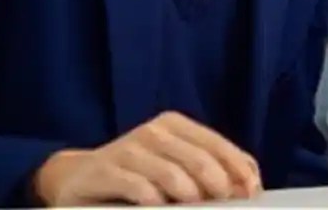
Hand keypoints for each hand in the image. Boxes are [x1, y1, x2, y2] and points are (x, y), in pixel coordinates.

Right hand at [32, 111, 261, 205]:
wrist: (77, 179)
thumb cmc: (136, 176)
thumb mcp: (175, 167)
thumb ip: (211, 171)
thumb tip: (250, 184)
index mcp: (175, 125)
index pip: (218, 146)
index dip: (239, 171)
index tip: (250, 194)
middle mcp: (153, 132)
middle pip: (200, 161)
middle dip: (219, 188)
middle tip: (223, 207)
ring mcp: (127, 149)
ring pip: (173, 176)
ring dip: (190, 198)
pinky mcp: (104, 171)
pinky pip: (140, 188)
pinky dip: (156, 202)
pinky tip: (160, 208)